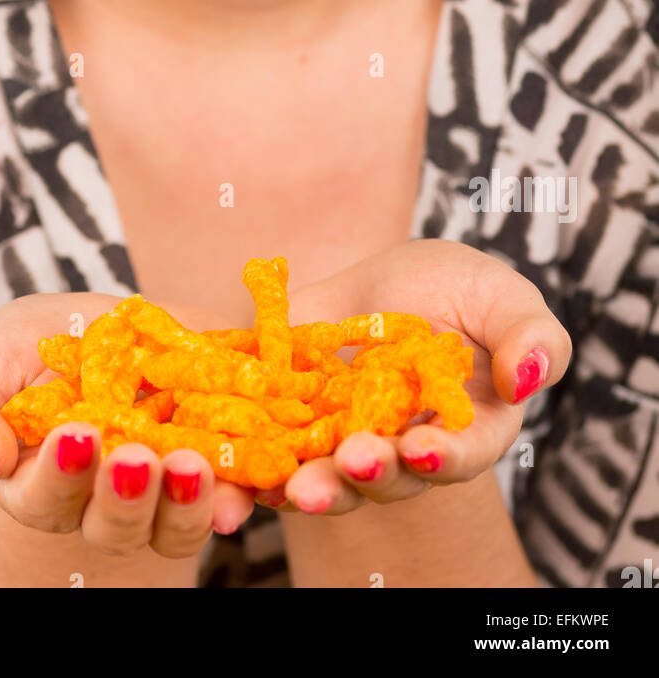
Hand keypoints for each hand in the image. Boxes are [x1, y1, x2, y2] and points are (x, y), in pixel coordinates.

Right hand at [0, 292, 256, 557]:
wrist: (105, 323)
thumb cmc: (26, 348)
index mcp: (39, 485)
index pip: (45, 498)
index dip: (59, 475)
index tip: (75, 433)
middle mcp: (101, 503)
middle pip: (113, 526)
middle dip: (125, 496)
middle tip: (137, 456)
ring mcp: (161, 490)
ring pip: (173, 526)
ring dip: (185, 504)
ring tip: (195, 465)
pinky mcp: (214, 464)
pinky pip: (230, 494)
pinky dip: (241, 488)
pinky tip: (249, 472)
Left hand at [248, 239, 571, 518]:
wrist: (386, 284)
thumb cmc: (459, 292)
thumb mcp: (503, 298)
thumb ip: (532, 336)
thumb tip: (529, 375)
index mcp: (465, 429)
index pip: (460, 453)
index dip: (444, 456)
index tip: (425, 449)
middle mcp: (403, 451)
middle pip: (390, 478)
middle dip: (370, 474)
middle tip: (352, 461)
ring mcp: (346, 444)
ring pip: (329, 479)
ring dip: (311, 487)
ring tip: (292, 486)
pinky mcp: (295, 427)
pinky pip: (274, 457)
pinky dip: (255, 472)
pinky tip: (239, 478)